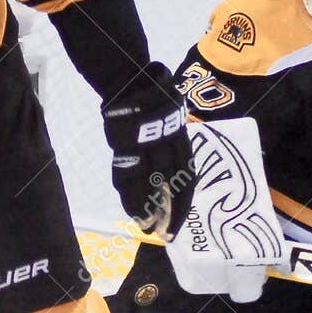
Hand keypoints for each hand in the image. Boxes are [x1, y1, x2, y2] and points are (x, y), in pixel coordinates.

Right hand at [101, 62, 193, 237]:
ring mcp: (145, 146)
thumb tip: (172, 173)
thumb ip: (172, 146)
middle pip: (170, 184)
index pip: (186, 178)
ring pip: (147, 184)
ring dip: (146, 208)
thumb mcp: (171, 122)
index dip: (183, 203)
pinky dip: (128, 195)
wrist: (132, 79)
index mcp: (180, 140)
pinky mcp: (125, 144)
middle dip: (169, 211)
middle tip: (164, 233)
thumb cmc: (154, 101)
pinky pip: (126, 176)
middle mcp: (166, 145)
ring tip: (145, 226)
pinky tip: (131, 209)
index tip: (179, 222)